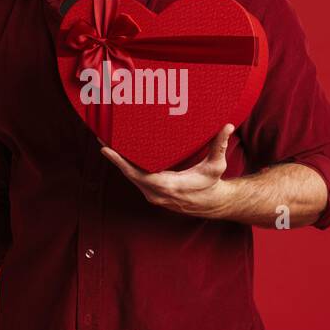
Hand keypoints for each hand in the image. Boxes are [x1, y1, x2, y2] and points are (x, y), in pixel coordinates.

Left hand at [100, 123, 236, 217]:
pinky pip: (134, 178)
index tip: (106, 148)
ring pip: (129, 176)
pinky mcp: (151, 192)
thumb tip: (228, 126)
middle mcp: (155, 193)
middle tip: (101, 135)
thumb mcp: (217, 165)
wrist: (211, 203)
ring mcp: (152, 194)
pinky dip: (125, 166)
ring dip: (118, 160)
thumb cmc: (212, 183)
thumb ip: (220, 145)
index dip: (120, 161)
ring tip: (106, 140)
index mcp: (168, 186)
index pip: (137, 173)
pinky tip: (118, 154)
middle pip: (127, 173)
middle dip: (114, 155)